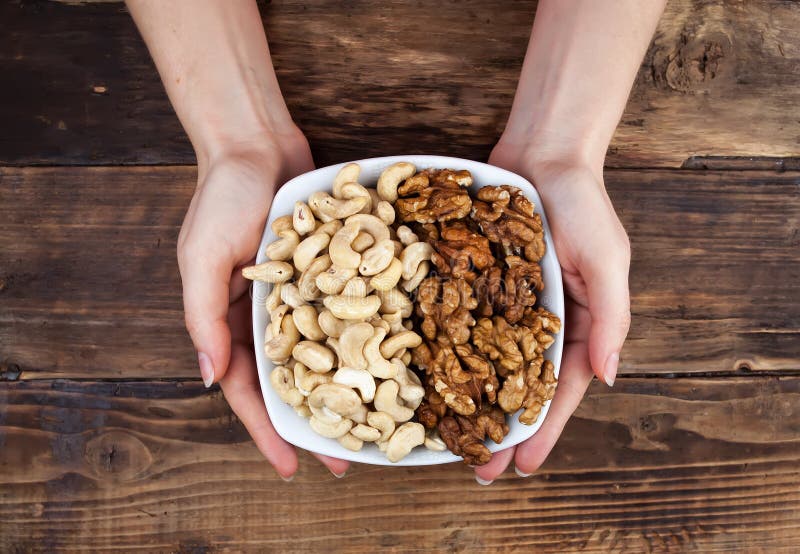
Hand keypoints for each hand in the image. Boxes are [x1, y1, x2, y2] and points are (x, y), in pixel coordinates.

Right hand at [177, 130, 348, 479]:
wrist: (255, 143)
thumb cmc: (220, 197)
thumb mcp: (200, 257)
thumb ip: (205, 318)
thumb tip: (211, 378)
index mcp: (232, 321)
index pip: (248, 390)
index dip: (268, 430)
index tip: (291, 468)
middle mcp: (269, 316)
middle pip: (294, 382)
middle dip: (316, 422)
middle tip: (346, 460)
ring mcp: (301, 295)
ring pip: (326, 353)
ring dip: (347, 387)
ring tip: (376, 422)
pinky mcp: (328, 271)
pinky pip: (348, 310)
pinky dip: (365, 335)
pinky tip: (392, 358)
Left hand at [474, 140, 631, 482]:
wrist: (544, 151)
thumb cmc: (583, 203)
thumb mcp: (608, 260)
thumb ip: (613, 319)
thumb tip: (611, 379)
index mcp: (577, 325)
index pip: (560, 391)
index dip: (543, 430)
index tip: (522, 467)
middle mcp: (539, 321)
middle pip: (518, 386)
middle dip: (502, 429)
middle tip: (479, 471)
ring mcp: (505, 303)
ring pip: (486, 362)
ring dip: (472, 400)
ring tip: (451, 438)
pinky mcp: (478, 280)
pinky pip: (462, 321)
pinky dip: (450, 350)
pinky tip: (429, 377)